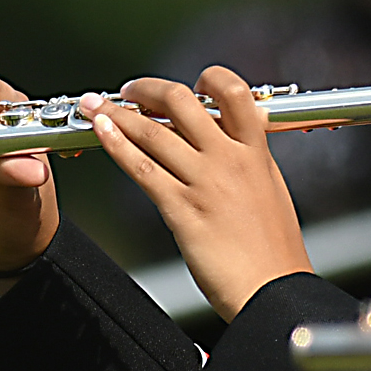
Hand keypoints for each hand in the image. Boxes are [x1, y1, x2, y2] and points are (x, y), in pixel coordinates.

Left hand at [83, 66, 311, 321]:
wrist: (273, 291)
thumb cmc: (275, 252)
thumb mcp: (271, 191)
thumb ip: (251, 163)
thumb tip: (235, 145)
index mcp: (255, 152)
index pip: (233, 92)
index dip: (208, 79)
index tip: (190, 84)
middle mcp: (229, 160)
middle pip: (182, 102)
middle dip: (148, 89)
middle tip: (130, 90)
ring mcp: (204, 183)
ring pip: (154, 132)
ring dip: (118, 113)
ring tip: (95, 104)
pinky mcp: (183, 209)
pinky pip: (143, 168)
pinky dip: (117, 145)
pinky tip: (100, 132)